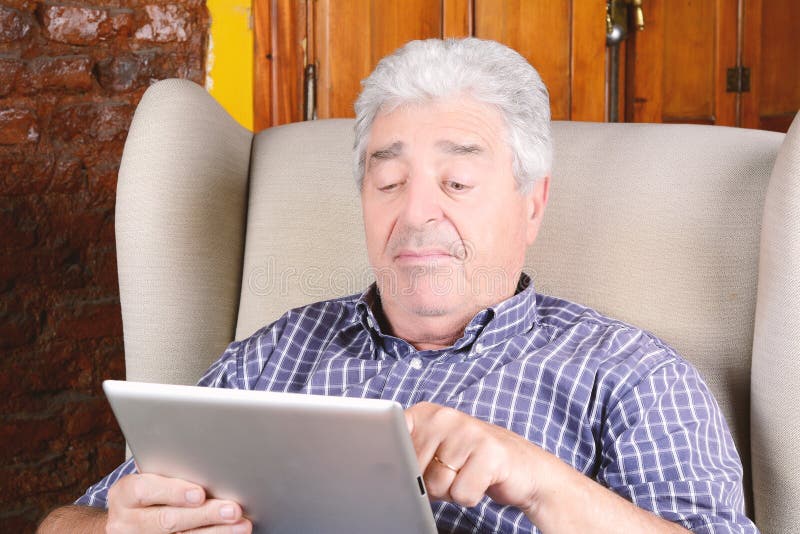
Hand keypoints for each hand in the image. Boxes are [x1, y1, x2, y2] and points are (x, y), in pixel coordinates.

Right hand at [106, 473, 251, 532]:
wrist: (126, 521)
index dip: (173, 491)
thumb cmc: (146, 491)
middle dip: (204, 515)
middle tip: (233, 509)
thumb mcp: (148, 477)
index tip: (200, 494)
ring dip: (215, 532)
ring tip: (240, 526)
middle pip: (166, 520)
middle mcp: (127, 522)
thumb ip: (169, 471)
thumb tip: (209, 462)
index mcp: (124, 494)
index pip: (145, 490)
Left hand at [404, 402, 548, 513]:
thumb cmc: (470, 462)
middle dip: (427, 483)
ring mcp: (468, 431)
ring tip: (466, 474)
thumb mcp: (434, 453)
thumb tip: (385, 473)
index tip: (397, 468)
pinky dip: (470, 496)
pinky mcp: (490, 452)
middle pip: (413, 470)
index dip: (393, 460)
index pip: (391, 435)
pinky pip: (462, 493)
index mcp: (426, 413)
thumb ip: (408, 456)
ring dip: (450, 490)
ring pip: (437, 485)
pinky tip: (481, 481)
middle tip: (450, 472)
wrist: (523, 467)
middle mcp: (445, 416)